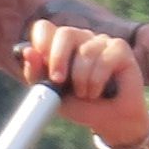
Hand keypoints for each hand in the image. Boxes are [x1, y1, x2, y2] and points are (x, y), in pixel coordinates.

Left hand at [21, 24, 148, 148]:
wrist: (110, 121)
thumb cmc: (81, 105)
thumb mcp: (52, 93)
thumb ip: (36, 74)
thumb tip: (28, 51)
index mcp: (60, 45)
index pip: (45, 28)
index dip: (41, 43)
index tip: (43, 65)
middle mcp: (81, 38)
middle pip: (65, 33)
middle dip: (58, 58)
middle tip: (59, 81)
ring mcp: (101, 41)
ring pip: (85, 52)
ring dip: (81, 79)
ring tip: (85, 94)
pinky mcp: (120, 49)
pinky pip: (104, 60)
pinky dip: (97, 81)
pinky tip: (98, 91)